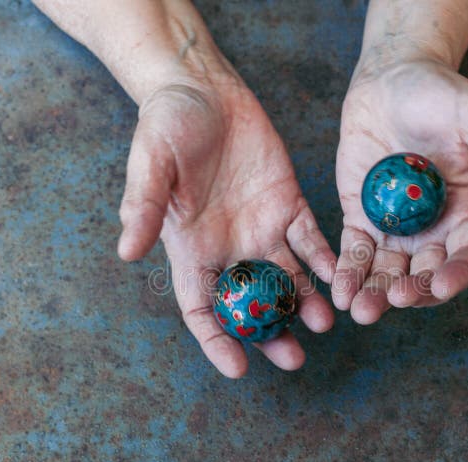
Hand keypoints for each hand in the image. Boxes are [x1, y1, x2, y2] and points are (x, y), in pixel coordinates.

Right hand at [118, 77, 335, 377]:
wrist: (202, 88)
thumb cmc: (166, 124)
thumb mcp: (150, 163)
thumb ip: (143, 206)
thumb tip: (127, 252)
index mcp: (191, 249)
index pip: (202, 308)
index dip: (217, 340)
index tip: (239, 367)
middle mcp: (229, 247)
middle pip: (252, 303)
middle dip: (272, 333)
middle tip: (295, 358)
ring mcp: (262, 227)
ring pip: (288, 278)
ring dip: (306, 302)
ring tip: (326, 320)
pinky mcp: (289, 203)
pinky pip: (311, 239)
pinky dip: (325, 259)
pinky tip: (340, 274)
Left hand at [333, 58, 467, 323]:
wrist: (391, 81)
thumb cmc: (440, 93)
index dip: (460, 273)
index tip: (443, 286)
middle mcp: (436, 228)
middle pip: (427, 273)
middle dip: (412, 291)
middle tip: (394, 300)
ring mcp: (398, 227)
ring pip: (389, 272)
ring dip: (376, 293)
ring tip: (360, 311)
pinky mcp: (363, 220)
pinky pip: (356, 254)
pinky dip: (348, 273)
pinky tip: (336, 291)